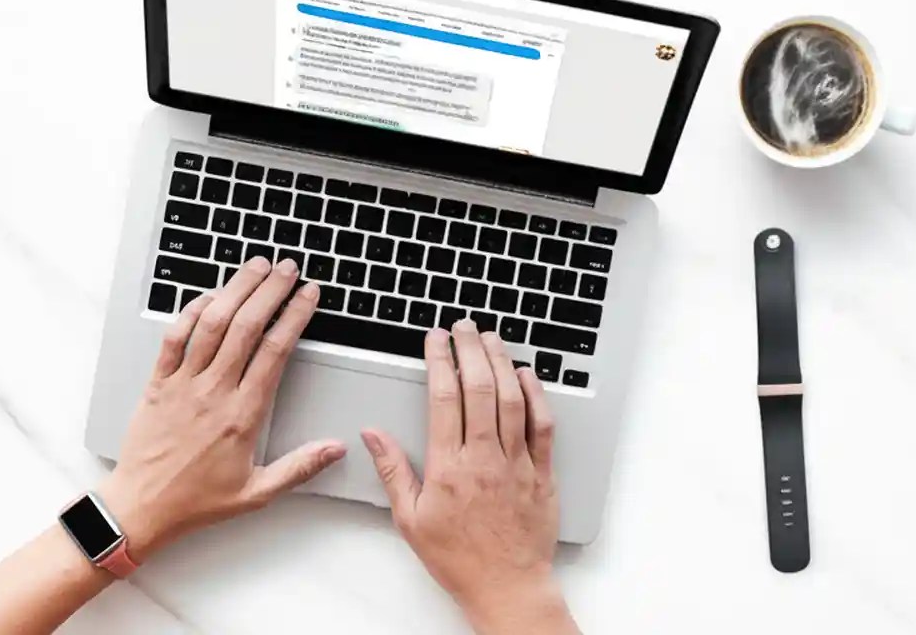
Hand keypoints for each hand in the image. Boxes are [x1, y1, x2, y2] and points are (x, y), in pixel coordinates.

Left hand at [98, 257, 345, 561]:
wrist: (141, 507)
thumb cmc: (197, 501)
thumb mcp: (258, 492)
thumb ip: (301, 467)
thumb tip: (336, 449)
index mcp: (243, 414)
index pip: (276, 350)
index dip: (295, 315)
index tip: (308, 294)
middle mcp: (214, 391)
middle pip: (247, 326)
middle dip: (270, 290)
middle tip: (288, 269)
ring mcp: (183, 384)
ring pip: (212, 323)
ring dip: (235, 290)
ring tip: (255, 267)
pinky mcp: (157, 384)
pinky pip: (174, 338)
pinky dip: (191, 312)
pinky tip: (210, 296)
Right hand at [361, 321, 577, 634]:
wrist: (507, 587)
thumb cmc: (458, 559)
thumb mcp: (410, 519)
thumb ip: (393, 471)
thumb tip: (373, 435)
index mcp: (449, 467)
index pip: (444, 398)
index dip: (440, 360)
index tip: (435, 340)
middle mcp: (485, 459)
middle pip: (480, 388)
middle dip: (470, 349)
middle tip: (463, 327)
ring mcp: (517, 463)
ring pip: (512, 399)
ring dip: (502, 362)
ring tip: (491, 338)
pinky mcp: (543, 473)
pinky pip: (543, 425)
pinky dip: (536, 395)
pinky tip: (527, 375)